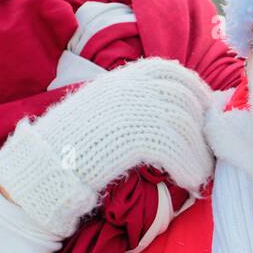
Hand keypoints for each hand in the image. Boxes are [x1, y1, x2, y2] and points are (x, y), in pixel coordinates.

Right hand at [0, 56, 214, 238]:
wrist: (43, 169)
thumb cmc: (72, 147)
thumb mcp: (101, 110)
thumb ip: (131, 102)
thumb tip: (171, 105)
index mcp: (120, 79)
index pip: (170, 71)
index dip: (195, 89)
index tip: (208, 111)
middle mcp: (127, 88)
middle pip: (183, 99)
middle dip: (202, 126)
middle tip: (209, 150)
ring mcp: (129, 110)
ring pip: (183, 126)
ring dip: (199, 153)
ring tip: (202, 173)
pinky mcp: (130, 137)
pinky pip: (173, 148)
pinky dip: (189, 166)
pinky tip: (192, 181)